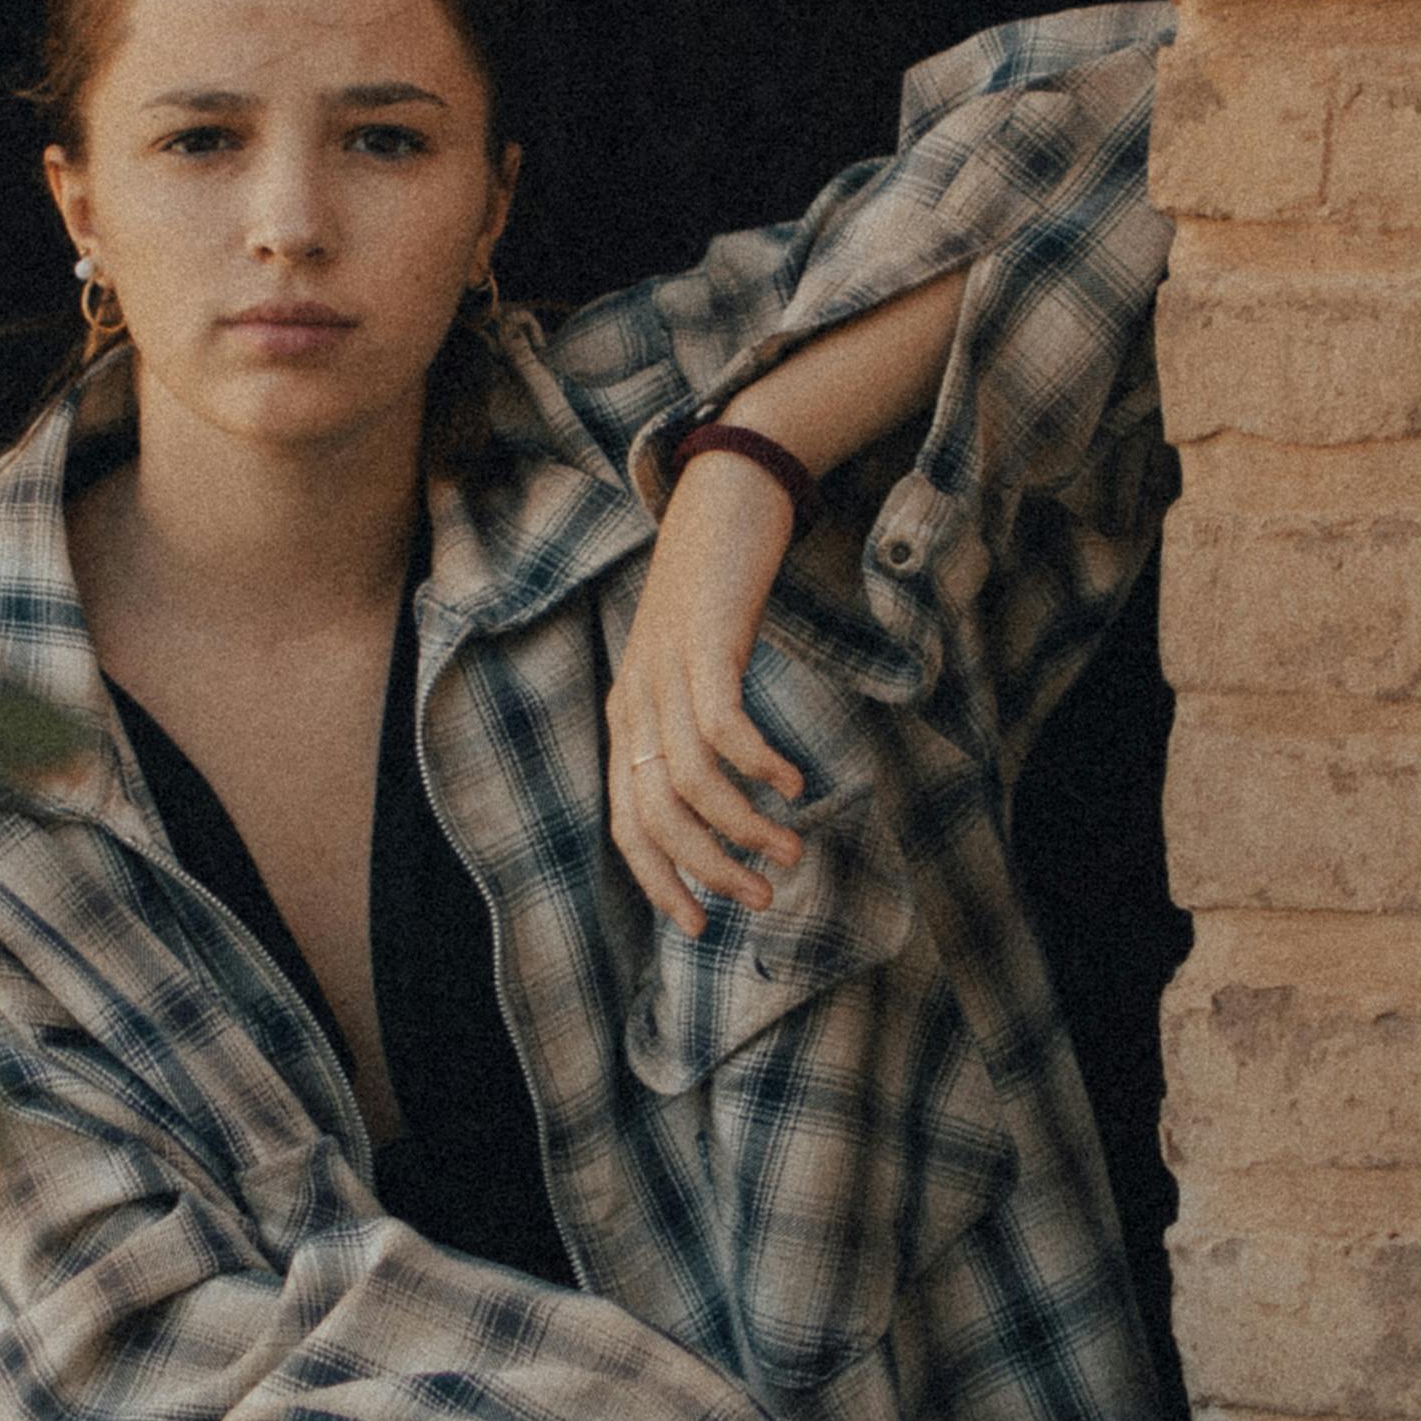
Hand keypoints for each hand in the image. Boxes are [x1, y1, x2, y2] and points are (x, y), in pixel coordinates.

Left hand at [605, 449, 807, 932]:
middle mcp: (636, 701)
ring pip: (691, 781)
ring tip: (791, 852)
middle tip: (762, 898)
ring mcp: (665, 671)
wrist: (724, 495)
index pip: (627, 825)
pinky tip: (793, 784)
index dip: (659, 881)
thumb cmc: (716, 591)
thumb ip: (695, 727)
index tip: (701, 925)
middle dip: (708, 870)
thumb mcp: (693, 669)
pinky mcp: (703, 641)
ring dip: (743, 828)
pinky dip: (757, 764)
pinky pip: (722, 724)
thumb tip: (725, 800)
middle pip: (658, 816)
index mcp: (628, 719)